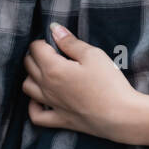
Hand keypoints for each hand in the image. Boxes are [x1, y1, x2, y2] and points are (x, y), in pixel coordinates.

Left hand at [22, 23, 145, 142]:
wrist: (121, 115)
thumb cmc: (109, 83)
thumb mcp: (94, 55)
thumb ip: (71, 42)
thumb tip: (54, 29)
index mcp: (53, 68)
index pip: (36, 48)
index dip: (45, 40)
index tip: (58, 41)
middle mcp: (46, 86)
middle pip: (29, 65)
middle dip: (36, 55)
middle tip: (54, 52)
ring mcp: (51, 104)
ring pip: (27, 87)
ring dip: (32, 76)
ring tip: (47, 72)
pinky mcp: (59, 119)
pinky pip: (35, 114)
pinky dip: (33, 106)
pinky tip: (40, 100)